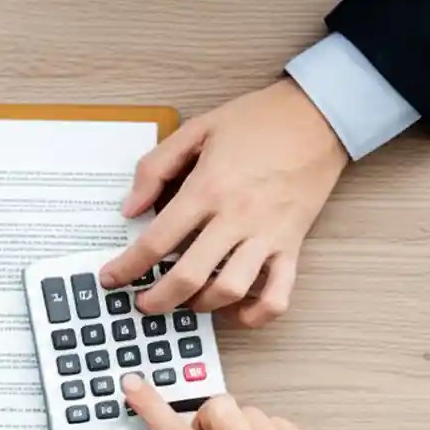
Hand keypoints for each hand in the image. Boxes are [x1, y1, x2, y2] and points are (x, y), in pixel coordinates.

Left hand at [99, 78, 348, 326]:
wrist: (318, 116)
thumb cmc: (258, 121)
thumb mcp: (195, 129)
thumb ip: (155, 168)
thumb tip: (129, 208)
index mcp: (206, 189)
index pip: (156, 241)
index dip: (127, 267)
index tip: (111, 279)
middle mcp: (235, 218)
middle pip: (188, 276)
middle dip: (157, 300)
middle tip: (142, 304)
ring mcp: (267, 235)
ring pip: (229, 290)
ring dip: (201, 306)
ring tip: (185, 303)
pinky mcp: (293, 245)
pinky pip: (278, 294)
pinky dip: (256, 313)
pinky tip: (236, 311)